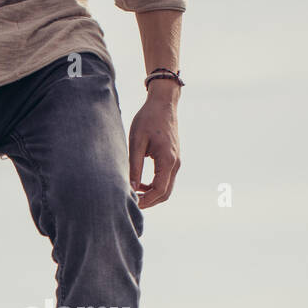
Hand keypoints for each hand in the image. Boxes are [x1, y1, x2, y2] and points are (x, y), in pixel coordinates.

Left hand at [127, 87, 180, 207]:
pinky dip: (154, 186)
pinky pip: (166, 179)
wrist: (163, 103)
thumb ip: (134, 166)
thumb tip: (131, 188)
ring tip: (134, 194)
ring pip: (166, 188)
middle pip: (165, 194)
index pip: (159, 190)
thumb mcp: (136, 142)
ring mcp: (176, 162)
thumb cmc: (148, 119)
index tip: (131, 202)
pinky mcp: (173, 159)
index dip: (145, 200)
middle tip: (131, 203)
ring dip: (151, 195)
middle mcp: (175, 163)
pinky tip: (140, 183)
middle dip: (149, 202)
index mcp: (167, 160)